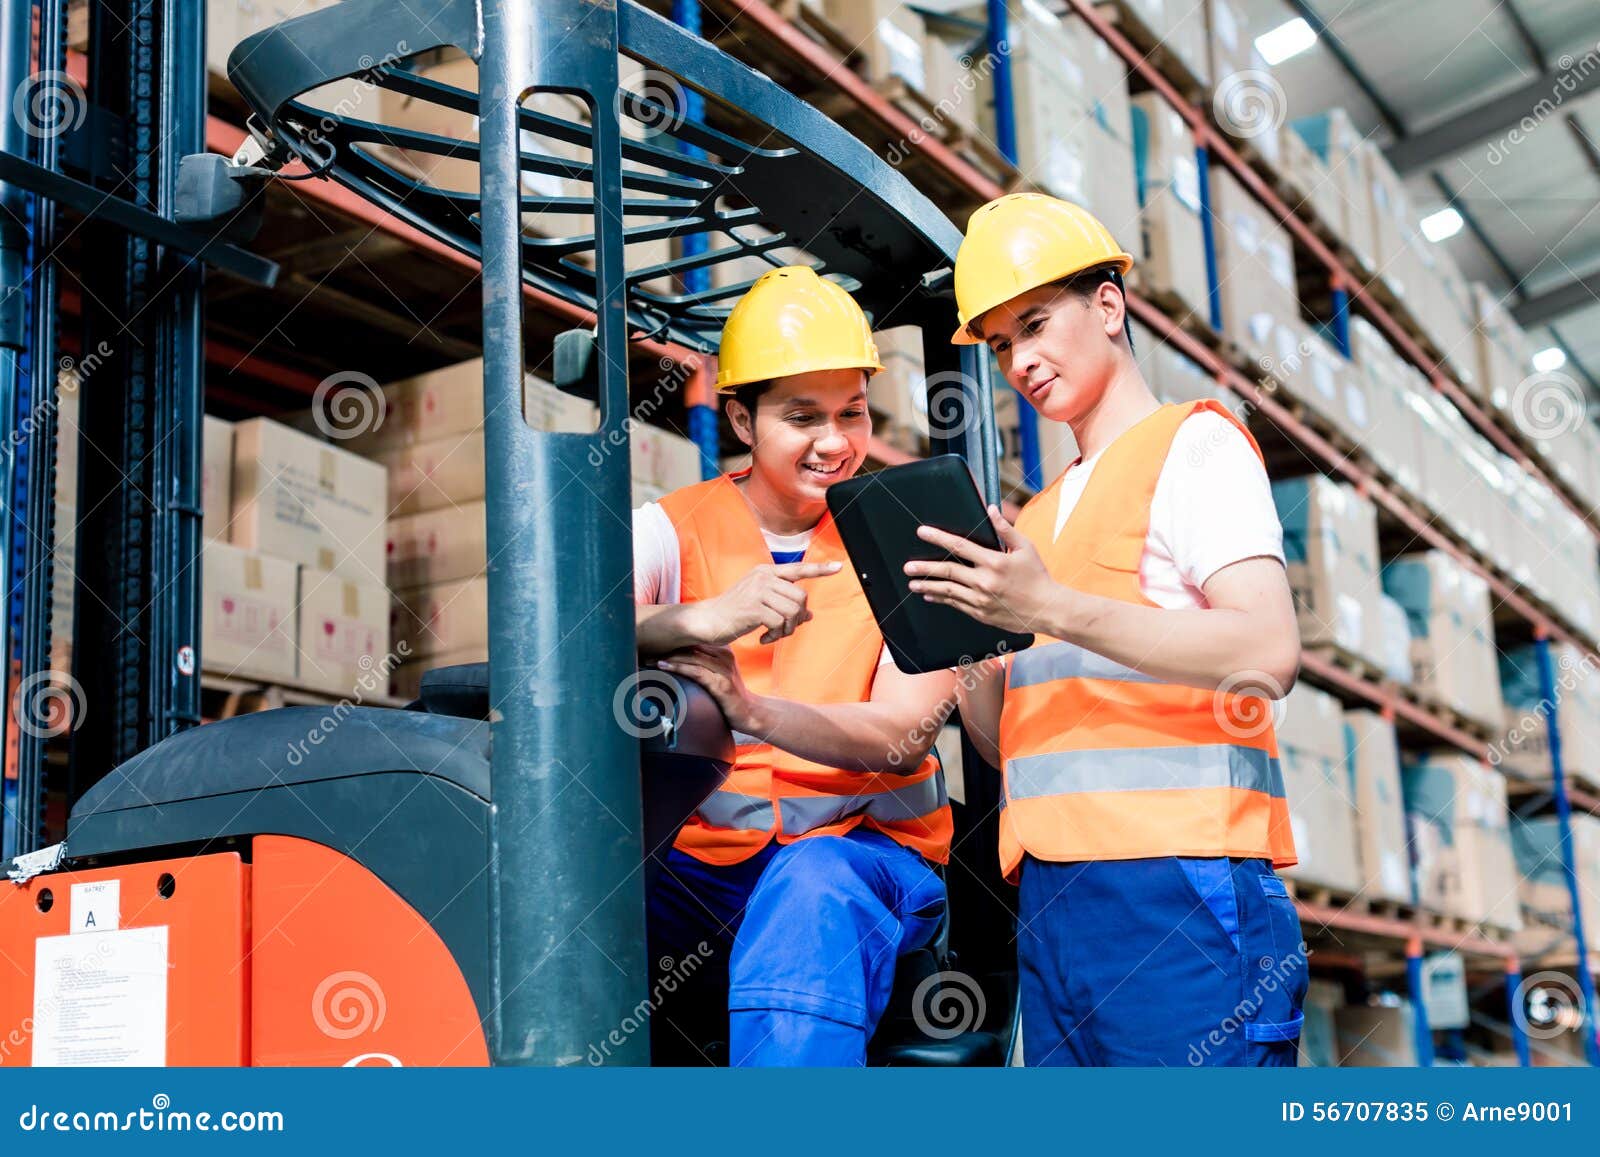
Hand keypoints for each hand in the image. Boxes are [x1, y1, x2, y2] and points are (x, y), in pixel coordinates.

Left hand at [658, 645, 761, 733]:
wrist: (751, 713)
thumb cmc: (729, 695)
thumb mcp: (718, 674)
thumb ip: (703, 664)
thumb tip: (676, 661)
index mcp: (722, 649)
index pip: (692, 640)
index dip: (671, 642)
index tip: (650, 646)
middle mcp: (724, 655)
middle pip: (690, 646)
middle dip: (665, 648)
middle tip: (644, 652)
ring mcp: (724, 668)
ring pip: (691, 656)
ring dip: (668, 657)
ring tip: (648, 659)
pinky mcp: (721, 683)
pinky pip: (696, 671)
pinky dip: (678, 668)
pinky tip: (663, 666)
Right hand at [700, 560, 840, 644]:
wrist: (707, 620)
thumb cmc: (734, 612)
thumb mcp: (760, 603)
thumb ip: (783, 604)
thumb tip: (809, 615)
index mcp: (766, 572)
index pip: (798, 568)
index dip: (820, 570)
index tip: (839, 568)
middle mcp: (763, 577)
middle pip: (801, 596)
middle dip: (798, 617)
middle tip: (785, 628)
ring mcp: (758, 591)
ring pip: (793, 611)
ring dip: (788, 629)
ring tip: (774, 634)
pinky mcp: (753, 608)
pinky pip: (780, 623)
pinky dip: (776, 636)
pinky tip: (764, 639)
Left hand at [904, 505, 1066, 634]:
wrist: (1047, 610)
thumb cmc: (1038, 576)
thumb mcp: (1026, 548)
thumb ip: (1005, 529)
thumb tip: (991, 509)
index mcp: (994, 562)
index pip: (959, 546)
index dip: (938, 537)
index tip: (922, 532)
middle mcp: (984, 581)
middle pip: (947, 571)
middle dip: (924, 567)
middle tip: (907, 565)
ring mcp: (981, 600)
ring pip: (947, 591)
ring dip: (927, 585)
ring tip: (912, 582)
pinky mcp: (980, 613)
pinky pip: (956, 604)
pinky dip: (941, 598)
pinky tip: (930, 594)